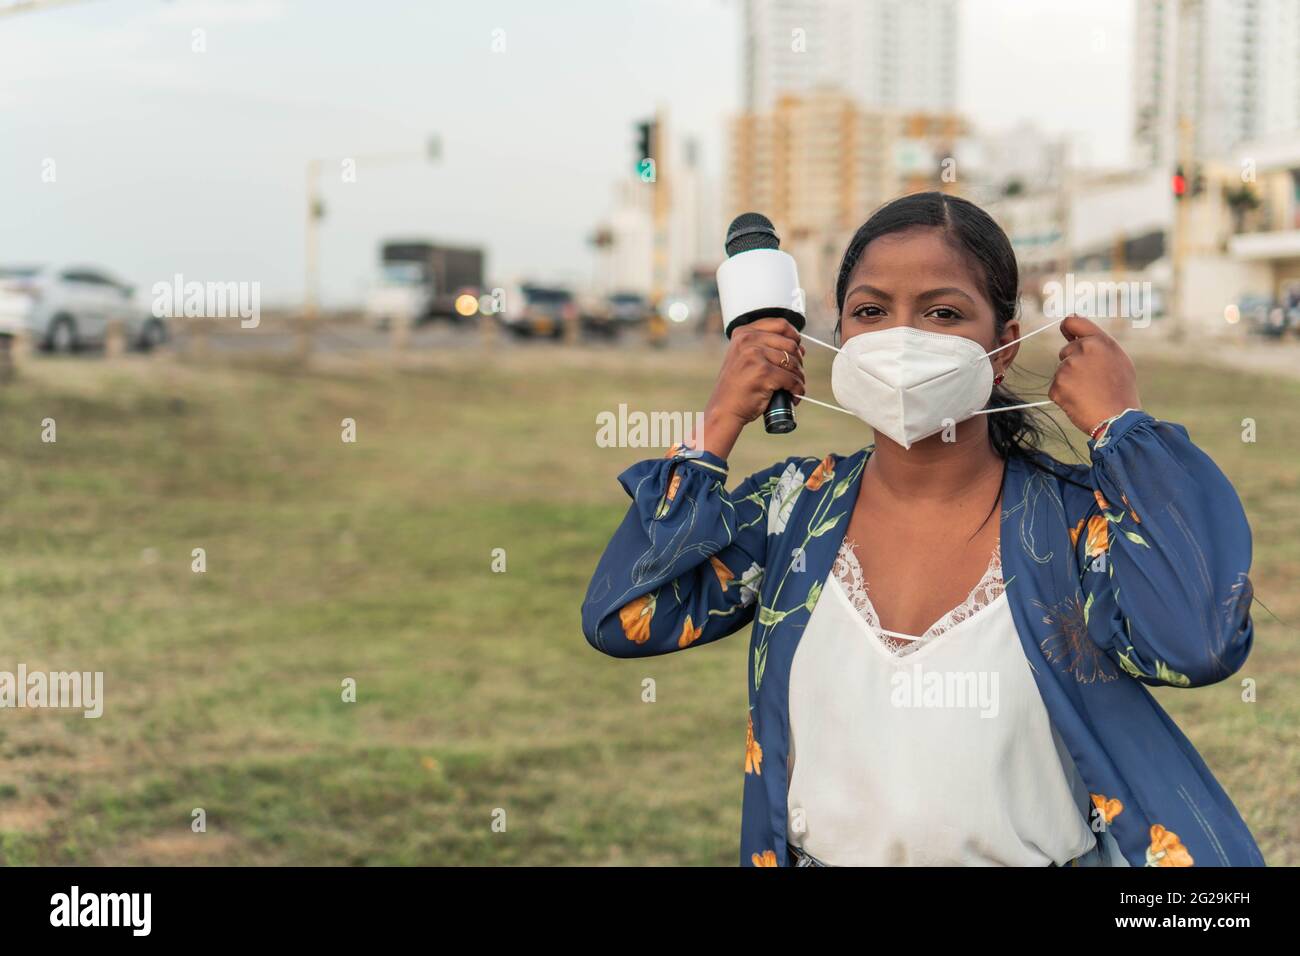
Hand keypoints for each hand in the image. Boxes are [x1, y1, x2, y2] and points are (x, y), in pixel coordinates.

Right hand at [698, 317, 804, 458]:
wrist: (724, 409)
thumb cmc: (737, 387)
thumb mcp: (745, 357)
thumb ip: (765, 346)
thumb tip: (800, 347)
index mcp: (743, 333)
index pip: (780, 324)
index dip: (794, 336)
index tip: (798, 349)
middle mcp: (748, 340)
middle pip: (790, 344)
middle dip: (799, 362)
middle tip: (796, 375)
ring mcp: (755, 355)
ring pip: (793, 362)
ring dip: (799, 377)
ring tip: (795, 387)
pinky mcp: (763, 372)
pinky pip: (791, 379)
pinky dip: (797, 389)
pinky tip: (794, 395)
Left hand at [1048, 314, 1141, 435]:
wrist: (1118, 419)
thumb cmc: (1121, 390)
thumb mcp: (1117, 358)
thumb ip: (1097, 343)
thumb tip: (1072, 326)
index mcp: (1099, 342)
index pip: (1073, 322)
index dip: (1067, 327)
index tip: (1067, 332)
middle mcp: (1082, 350)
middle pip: (1065, 351)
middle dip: (1074, 363)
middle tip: (1092, 381)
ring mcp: (1067, 368)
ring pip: (1061, 371)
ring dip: (1070, 381)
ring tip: (1089, 393)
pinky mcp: (1057, 386)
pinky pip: (1056, 388)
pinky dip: (1064, 396)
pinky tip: (1080, 401)